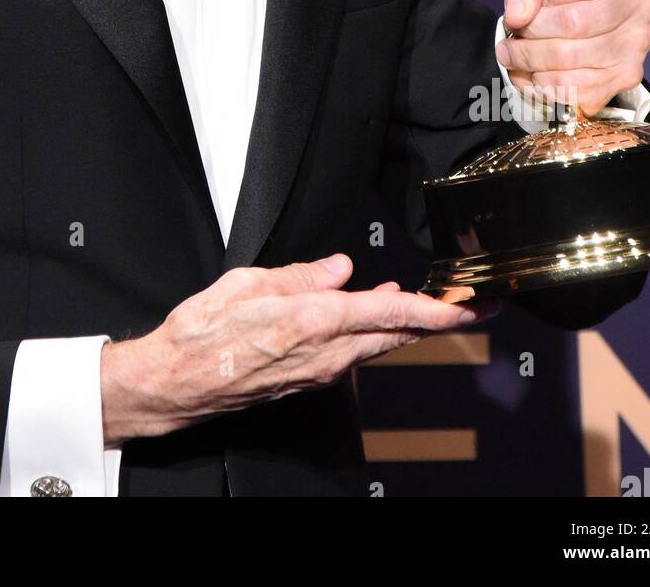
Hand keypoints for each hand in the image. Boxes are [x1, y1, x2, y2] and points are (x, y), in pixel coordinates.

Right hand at [99, 254, 498, 444]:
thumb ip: (301, 275)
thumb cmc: (202, 332)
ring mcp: (319, 373)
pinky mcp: (308, 381)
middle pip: (397, 334)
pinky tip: (375, 317)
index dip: (438, 309)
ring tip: (429, 302)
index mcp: (314, 321)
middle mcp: (325, 353)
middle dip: (438, 319)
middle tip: (472, 304)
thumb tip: (339, 267)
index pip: (392, 312)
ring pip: (377, 344)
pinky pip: (354, 354)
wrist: (176, 382)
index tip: (472, 305)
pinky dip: (374, 333)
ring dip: (406, 324)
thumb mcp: (249, 283)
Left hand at [497, 0, 649, 115]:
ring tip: (513, 52)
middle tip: (514, 29)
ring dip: (532, 58)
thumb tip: (518, 14)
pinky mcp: (628, 73)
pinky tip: (532, 71)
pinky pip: (581, 88)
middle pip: (580, 21)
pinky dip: (546, 84)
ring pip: (575, 57)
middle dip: (534, 28)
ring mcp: (641, 40)